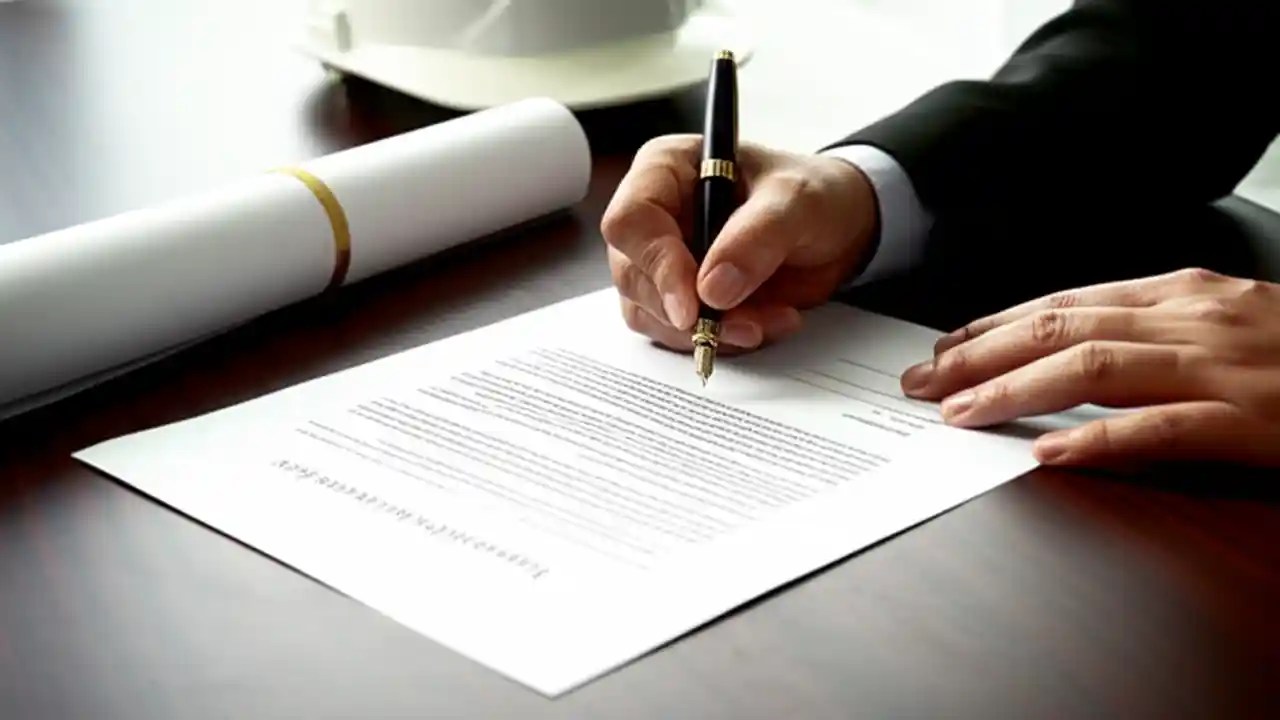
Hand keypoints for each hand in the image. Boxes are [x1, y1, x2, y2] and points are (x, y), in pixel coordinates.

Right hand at [600, 135, 878, 351]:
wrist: (838, 230)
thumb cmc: (813, 196)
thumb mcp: (797, 202)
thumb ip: (756, 238)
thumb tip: (712, 289)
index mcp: (666, 169)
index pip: (632, 221)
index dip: (656, 265)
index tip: (694, 305)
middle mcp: (653, 215)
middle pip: (632, 274)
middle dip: (686, 311)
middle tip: (744, 325)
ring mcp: (661, 260)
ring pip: (649, 312)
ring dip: (706, 331)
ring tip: (769, 320)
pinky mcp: (678, 298)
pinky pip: (675, 334)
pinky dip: (719, 341)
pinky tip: (763, 324)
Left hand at [900, 268, 1279, 467]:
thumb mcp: (1220, 321)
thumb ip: (1148, 329)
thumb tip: (1065, 348)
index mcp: (1180, 292)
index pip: (1065, 301)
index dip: (994, 324)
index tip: (944, 346)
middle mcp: (1192, 318)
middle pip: (1063, 327)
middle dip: (981, 354)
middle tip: (922, 382)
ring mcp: (1222, 367)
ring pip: (1095, 367)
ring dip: (1016, 390)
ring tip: (959, 413)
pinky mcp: (1251, 420)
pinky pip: (1162, 429)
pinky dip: (1099, 439)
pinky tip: (1050, 453)